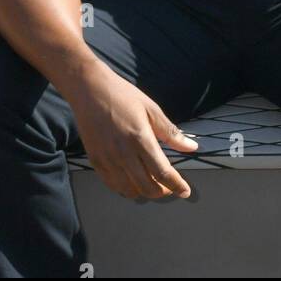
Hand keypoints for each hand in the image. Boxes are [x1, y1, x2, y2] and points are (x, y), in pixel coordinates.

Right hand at [66, 64, 198, 199]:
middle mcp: (123, 153)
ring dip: (144, 192)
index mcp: (140, 138)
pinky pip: (112, 185)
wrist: (88, 88)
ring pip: (129, 190)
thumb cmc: (122, 95)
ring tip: (151, 184)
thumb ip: (171, 132)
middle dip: (162, 191)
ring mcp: (107, 158)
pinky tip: (132, 181)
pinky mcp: (95, 160)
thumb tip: (192, 147)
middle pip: (147, 187)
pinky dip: (126, 188)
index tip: (184, 191)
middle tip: (169, 186)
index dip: (176, 185)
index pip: (162, 172)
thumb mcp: (151, 109)